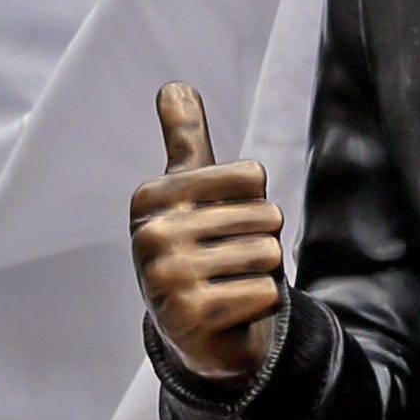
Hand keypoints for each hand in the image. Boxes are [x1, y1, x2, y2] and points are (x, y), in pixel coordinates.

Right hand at [130, 85, 285, 384]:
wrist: (197, 334)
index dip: (255, 203)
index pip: (252, 176)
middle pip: (266, 217)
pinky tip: (234, 312)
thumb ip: (186, 140)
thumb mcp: (189, 193)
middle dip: (263, 243)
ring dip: (263, 274)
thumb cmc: (199, 251)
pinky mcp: (189, 315)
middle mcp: (151, 233)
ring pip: (268, 255)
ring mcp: (165, 276)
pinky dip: (261, 304)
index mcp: (152, 196)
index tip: (223, 226)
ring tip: (233, 285)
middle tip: (231, 265)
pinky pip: (264, 293)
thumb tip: (174, 85)